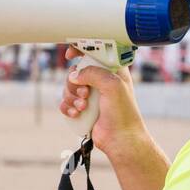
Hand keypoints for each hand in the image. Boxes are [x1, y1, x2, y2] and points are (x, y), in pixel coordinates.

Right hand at [59, 46, 148, 160]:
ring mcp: (91, 95)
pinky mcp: (82, 108)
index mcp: (112, 71)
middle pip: (76, 71)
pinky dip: (68, 107)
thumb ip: (93, 73)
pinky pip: (66, 102)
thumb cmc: (123, 113)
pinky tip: (77, 114)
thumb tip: (75, 75)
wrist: (120, 139)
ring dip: (72, 97)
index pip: (94, 52)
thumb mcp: (112, 85)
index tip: (71, 55)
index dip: (81, 50)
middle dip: (75, 82)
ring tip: (83, 107)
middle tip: (86, 93)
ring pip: (69, 87)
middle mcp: (100, 81)